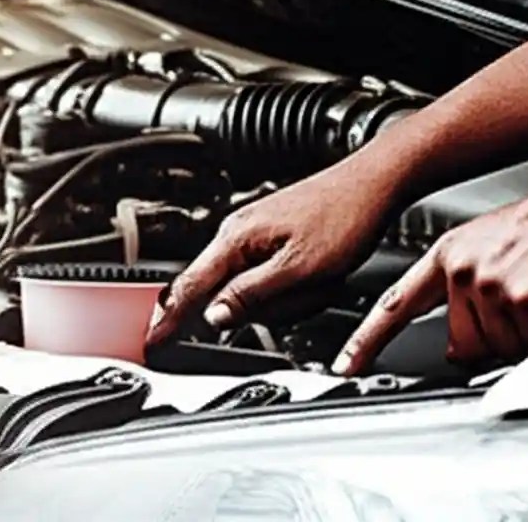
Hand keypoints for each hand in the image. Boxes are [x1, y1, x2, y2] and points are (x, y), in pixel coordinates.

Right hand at [146, 158, 401, 344]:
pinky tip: (318, 278)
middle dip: (260, 308)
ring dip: (285, 298)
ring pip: (250, 287)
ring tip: (319, 281)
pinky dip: (292, 288)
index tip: (153, 341)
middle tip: (303, 296)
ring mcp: (256, 234)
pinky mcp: (275, 238)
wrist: (374, 185)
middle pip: (223, 291)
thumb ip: (251, 294)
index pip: (190, 286)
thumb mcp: (298, 269)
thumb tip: (213, 316)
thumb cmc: (344, 216)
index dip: (169, 318)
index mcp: (236, 239)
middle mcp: (238, 233)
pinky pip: (268, 276)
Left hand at [332, 186, 527, 374]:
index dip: (368, 339)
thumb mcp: (486, 245)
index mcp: (447, 255)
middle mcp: (463, 272)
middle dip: (490, 342)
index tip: (347, 364)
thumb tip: (456, 349)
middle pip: (462, 345)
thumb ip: (460, 289)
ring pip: (500, 350)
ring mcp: (494, 289)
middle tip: (517, 310)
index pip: (396, 304)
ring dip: (523, 337)